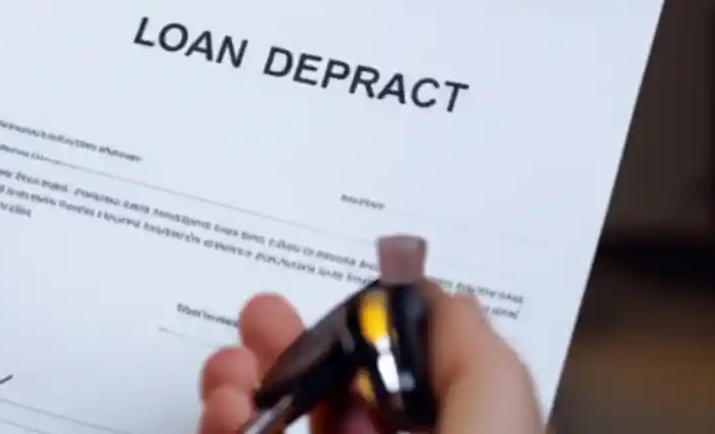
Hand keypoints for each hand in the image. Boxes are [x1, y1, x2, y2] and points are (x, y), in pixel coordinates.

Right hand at [198, 291, 543, 433]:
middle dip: (291, 346)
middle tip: (261, 316)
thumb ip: (480, 362)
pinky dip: (220, 421)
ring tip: (230, 370)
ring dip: (246, 383)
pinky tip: (222, 407)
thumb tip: (444, 295)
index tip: (342, 303)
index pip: (412, 384)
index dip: (375, 338)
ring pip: (276, 420)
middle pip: (336, 396)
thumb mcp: (493, 428)